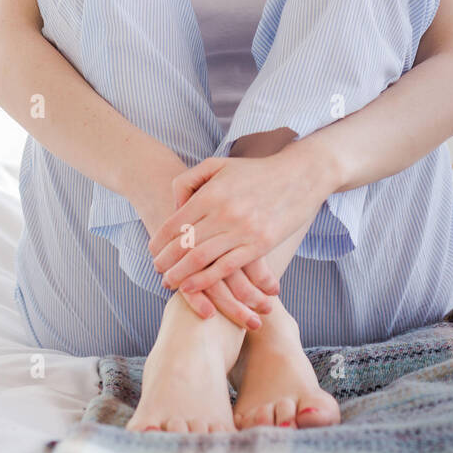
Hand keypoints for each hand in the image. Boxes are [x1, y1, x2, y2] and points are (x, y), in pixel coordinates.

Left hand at [130, 150, 279, 329]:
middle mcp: (224, 213)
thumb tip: (174, 207)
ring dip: (180, 275)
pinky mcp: (259, 246)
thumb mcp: (218, 164)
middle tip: (157, 270)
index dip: (159, 241)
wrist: (300, 175)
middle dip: (165, 261)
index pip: (176, 223)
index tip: (152, 251)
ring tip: (169, 282)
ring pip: (201, 259)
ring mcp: (242, 231)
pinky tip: (191, 287)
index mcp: (212, 193)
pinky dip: (205, 280)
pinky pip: (226, 268)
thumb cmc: (256, 171)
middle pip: (184, 244)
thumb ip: (190, 180)